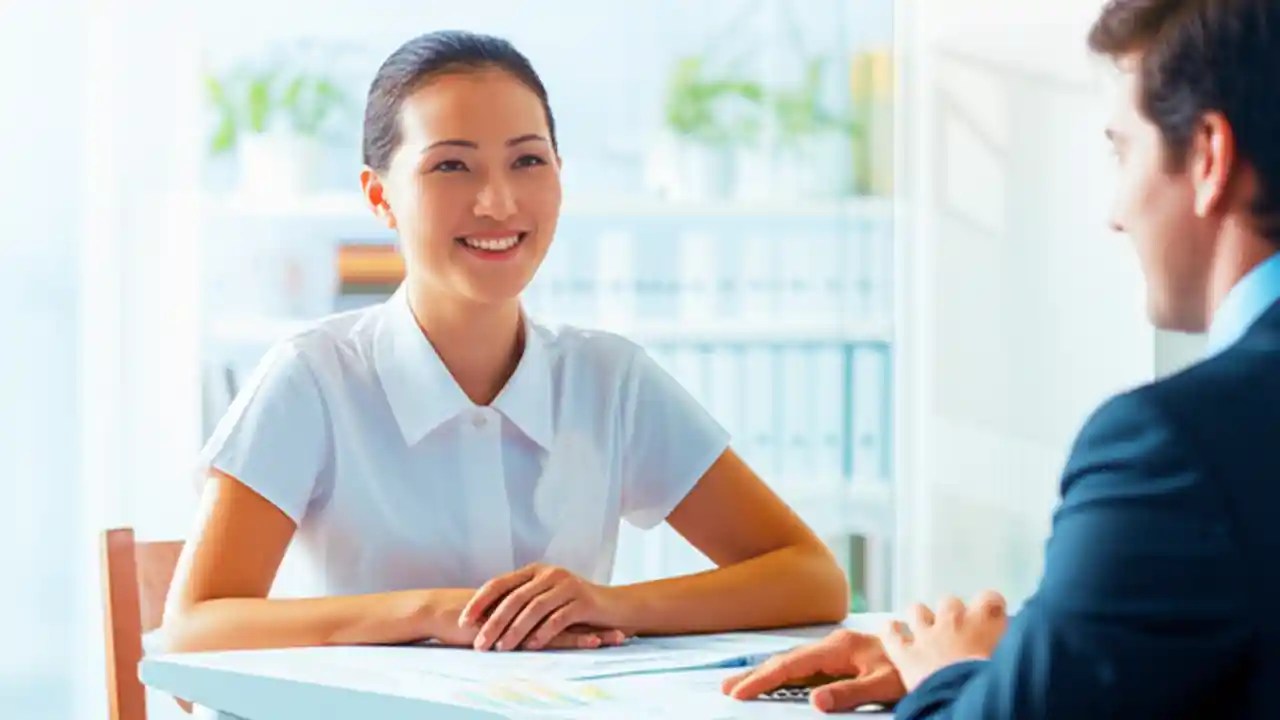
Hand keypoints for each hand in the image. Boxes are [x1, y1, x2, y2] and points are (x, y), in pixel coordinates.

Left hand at [459, 564, 627, 651]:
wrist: (614, 607)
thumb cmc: (573, 606)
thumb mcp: (544, 598)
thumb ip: (520, 601)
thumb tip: (484, 619)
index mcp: (534, 571)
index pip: (499, 584)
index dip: (479, 602)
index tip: (463, 622)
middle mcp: (549, 574)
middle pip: (514, 598)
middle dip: (493, 622)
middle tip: (479, 644)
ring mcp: (567, 586)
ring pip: (534, 608)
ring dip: (515, 630)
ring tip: (501, 648)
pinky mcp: (583, 601)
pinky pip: (558, 618)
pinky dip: (542, 633)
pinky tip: (531, 646)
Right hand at [721, 629, 905, 713]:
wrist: (933, 652)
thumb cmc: (911, 669)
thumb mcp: (884, 684)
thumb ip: (851, 692)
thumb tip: (815, 702)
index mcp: (838, 649)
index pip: (792, 666)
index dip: (764, 679)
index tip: (740, 693)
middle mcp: (832, 647)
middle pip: (785, 662)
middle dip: (755, 675)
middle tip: (726, 689)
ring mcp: (834, 652)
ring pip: (792, 664)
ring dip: (765, 675)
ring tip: (738, 686)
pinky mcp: (839, 661)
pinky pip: (804, 669)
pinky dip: (783, 677)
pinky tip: (772, 683)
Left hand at [879, 591, 1007, 690]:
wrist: (966, 705)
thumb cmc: (994, 684)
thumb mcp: (1013, 660)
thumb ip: (1014, 645)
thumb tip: (1019, 641)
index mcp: (985, 621)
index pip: (990, 598)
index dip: (991, 608)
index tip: (993, 617)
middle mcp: (953, 621)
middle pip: (951, 602)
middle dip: (954, 615)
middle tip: (961, 634)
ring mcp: (926, 635)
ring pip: (917, 611)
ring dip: (921, 619)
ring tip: (927, 632)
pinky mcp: (905, 654)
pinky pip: (891, 634)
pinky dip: (890, 631)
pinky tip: (892, 630)